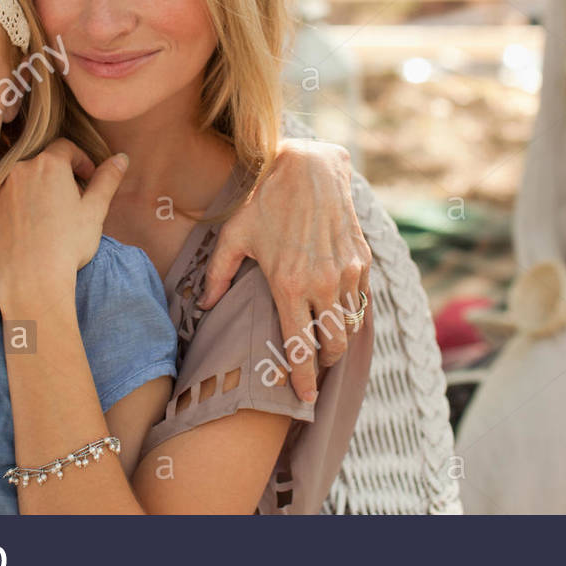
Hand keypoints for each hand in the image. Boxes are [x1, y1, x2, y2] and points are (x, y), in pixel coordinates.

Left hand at [0, 139, 127, 305]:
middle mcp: (20, 170)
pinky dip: (20, 204)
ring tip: (52, 215)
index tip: (88, 178)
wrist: (33, 277)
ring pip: (24, 179)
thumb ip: (107, 179)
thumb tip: (121, 159)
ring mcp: (1, 189)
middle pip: (43, 162)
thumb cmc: (68, 243)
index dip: (81, 160)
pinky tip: (32, 226)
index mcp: (49, 164)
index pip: (66, 148)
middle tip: (73, 199)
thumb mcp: (95, 210)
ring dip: (39, 188)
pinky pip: (7, 198)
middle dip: (60, 174)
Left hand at [201, 139, 369, 402]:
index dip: (302, 378)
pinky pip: (361, 300)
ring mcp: (347, 273)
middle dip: (324, 363)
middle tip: (314, 368)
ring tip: (326, 344)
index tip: (304, 399)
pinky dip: (351, 312)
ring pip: (350, 325)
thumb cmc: (265, 199)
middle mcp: (322, 284)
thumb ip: (218, 274)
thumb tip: (203, 305)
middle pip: (332, 345)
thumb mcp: (234, 235)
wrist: (310, 166)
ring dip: (339, 339)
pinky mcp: (362, 259)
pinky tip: (338, 312)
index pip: (299, 346)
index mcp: (288, 285)